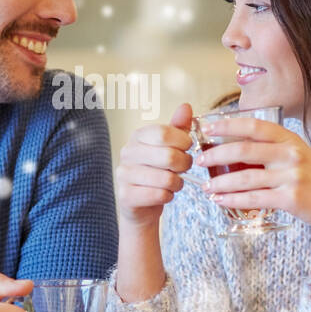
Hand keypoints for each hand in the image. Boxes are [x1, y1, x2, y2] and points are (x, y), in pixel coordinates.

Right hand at [115, 103, 194, 227]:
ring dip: (177, 183)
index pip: (164, 133)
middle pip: (168, 156)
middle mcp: (127, 152)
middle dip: (184, 164)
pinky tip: (164, 194)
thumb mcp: (169, 147)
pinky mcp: (126, 195)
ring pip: (166, 178)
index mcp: (138, 136)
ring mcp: (123, 174)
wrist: (141, 205)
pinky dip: (168, 196)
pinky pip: (159, 195)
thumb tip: (186, 106)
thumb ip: (178, 128)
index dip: (183, 142)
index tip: (187, 148)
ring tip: (174, 183)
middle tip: (184, 168)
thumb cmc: (158, 172)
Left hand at [195, 118, 310, 231]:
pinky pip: (254, 198)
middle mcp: (290, 154)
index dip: (228, 125)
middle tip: (200, 160)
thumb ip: (273, 148)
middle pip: (244, 150)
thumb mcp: (297, 154)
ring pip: (245, 177)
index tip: (207, 128)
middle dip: (217, 155)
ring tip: (206, 186)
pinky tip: (220, 200)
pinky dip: (233, 199)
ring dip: (221, 182)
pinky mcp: (290, 198)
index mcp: (289, 139)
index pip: (254, 126)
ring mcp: (291, 176)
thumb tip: (235, 144)